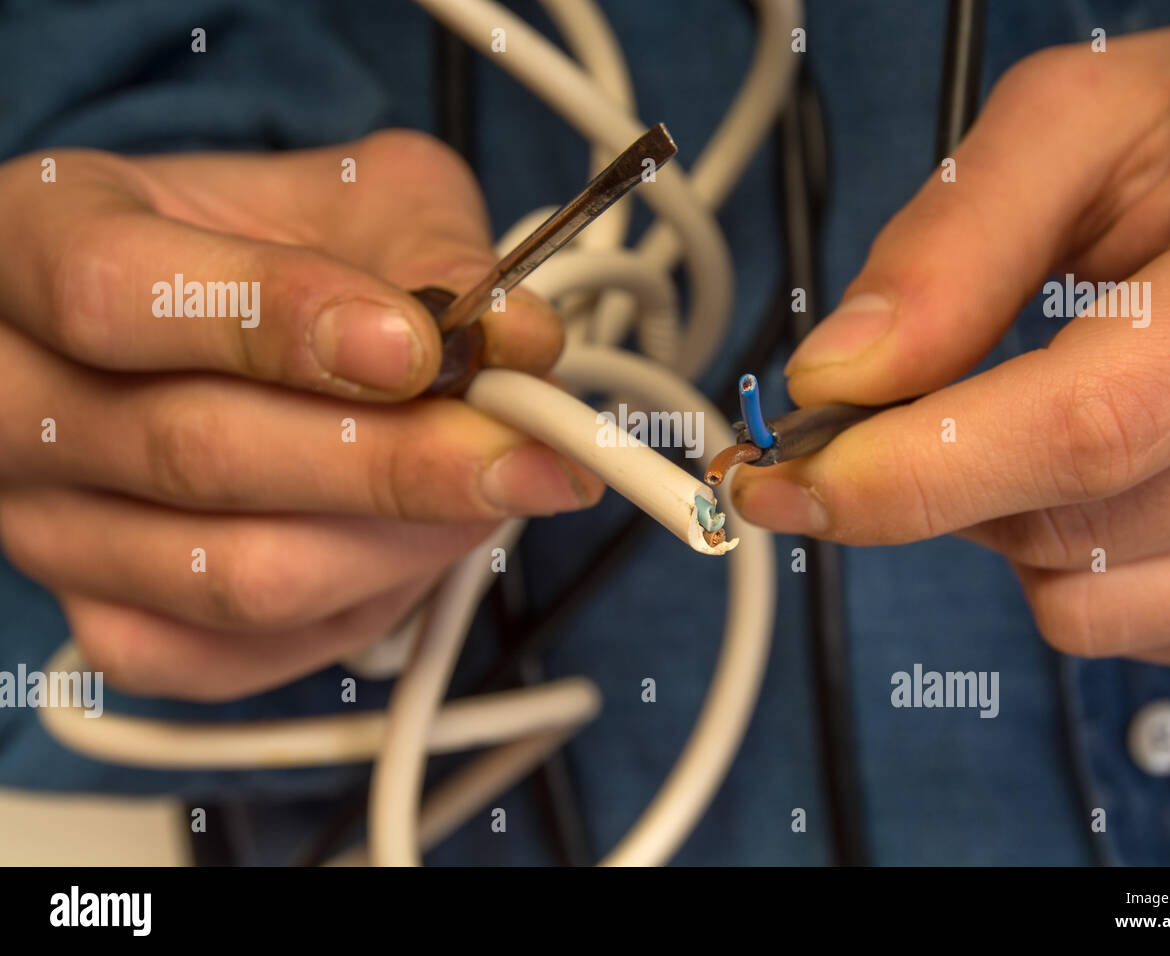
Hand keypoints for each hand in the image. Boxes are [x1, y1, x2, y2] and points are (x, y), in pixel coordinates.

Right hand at [0, 129, 601, 699]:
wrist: (199, 321)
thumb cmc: (264, 247)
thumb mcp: (351, 196)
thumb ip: (434, 247)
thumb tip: (520, 341)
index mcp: (35, 245)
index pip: (119, 293)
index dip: (278, 321)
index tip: (422, 345)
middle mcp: (16, 398)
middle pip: (199, 455)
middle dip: (400, 463)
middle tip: (533, 451)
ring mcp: (49, 527)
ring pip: (237, 575)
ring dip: (405, 541)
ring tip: (495, 490)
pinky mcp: (109, 622)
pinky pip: (246, 654)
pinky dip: (366, 607)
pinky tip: (420, 547)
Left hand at [733, 17, 1169, 667]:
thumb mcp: (1089, 125)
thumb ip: (957, 241)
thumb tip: (839, 371)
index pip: (1091, 427)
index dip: (915, 468)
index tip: (793, 476)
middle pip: (1073, 527)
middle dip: (939, 476)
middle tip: (917, 399)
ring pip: (1097, 604)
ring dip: (1007, 526)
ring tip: (1039, 415)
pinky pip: (1149, 636)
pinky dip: (1078, 571)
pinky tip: (1101, 478)